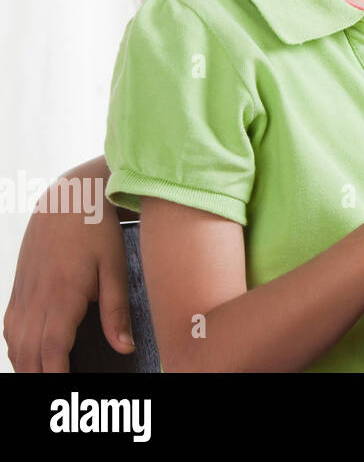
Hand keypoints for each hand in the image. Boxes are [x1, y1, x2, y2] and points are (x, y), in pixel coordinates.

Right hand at [4, 173, 133, 371]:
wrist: (68, 197)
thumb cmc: (97, 230)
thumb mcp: (115, 267)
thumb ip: (117, 311)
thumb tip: (124, 348)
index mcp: (62, 295)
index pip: (52, 349)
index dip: (55, 375)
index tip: (63, 390)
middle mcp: (36, 298)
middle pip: (29, 352)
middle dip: (39, 376)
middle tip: (56, 392)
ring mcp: (23, 292)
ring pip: (14, 342)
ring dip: (25, 365)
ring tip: (42, 379)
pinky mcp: (19, 286)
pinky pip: (10, 325)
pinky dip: (15, 346)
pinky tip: (27, 356)